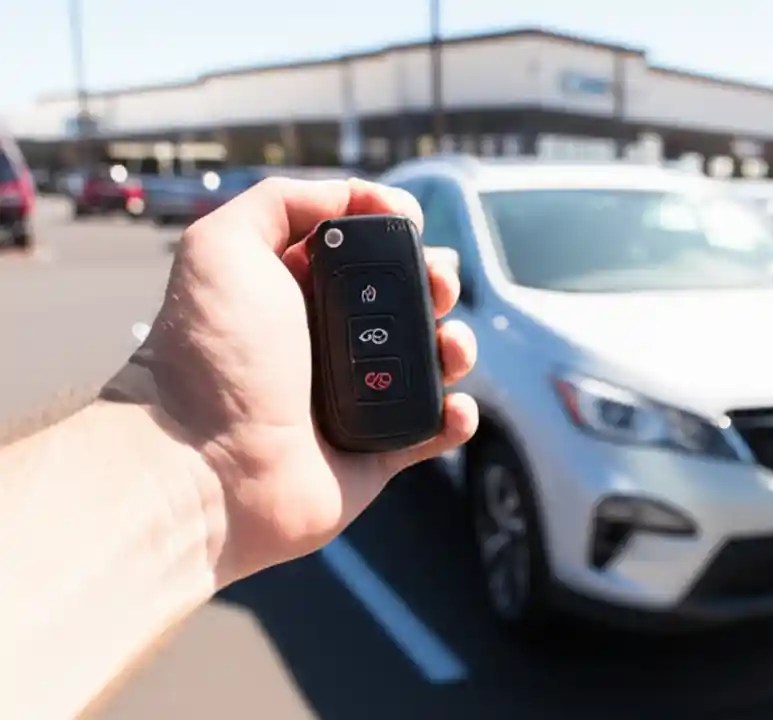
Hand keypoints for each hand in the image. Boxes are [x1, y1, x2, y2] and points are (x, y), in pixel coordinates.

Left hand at [106, 178, 477, 584]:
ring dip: (457, 345)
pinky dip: (457, 415)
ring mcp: (355, 399)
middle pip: (406, 300)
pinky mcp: (376, 453)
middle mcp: (323, 343)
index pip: (361, 249)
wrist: (205, 467)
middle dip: (436, 282)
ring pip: (429, 362)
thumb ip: (282, 201)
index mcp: (292, 292)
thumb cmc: (211, 357)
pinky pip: (433, 430)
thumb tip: (359, 197)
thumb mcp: (222, 246)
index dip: (395, 231)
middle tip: (438, 285)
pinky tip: (453, 405)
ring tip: (451, 348)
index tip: (411, 226)